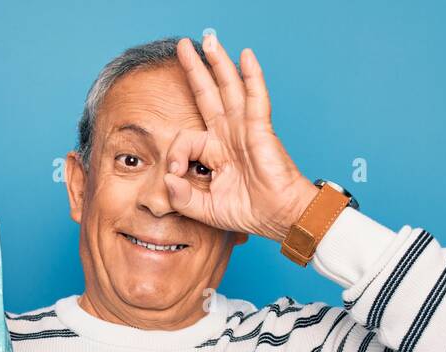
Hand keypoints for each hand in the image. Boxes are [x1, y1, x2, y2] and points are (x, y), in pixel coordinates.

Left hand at [164, 35, 319, 243]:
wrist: (278, 216)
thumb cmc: (248, 211)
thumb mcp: (205, 209)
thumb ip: (183, 197)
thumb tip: (167, 178)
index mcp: (214, 151)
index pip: (185, 138)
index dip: (174, 154)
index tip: (175, 174)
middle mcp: (228, 134)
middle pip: (207, 94)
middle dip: (194, 69)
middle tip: (182, 46)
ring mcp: (244, 128)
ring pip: (229, 88)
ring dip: (219, 62)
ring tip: (209, 40)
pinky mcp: (260, 128)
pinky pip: (255, 97)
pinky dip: (252, 76)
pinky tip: (246, 55)